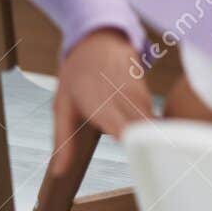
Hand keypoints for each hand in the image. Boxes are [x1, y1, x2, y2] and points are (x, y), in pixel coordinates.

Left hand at [52, 28, 154, 174]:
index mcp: (97, 104)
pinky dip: (151, 124)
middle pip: (142, 128)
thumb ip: (63, 141)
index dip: (134, 143)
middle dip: (146, 146)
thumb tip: (59, 172)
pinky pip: (152, 110)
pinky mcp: (145, 88)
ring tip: (151, 151)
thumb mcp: (61, 107)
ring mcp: (134, 90)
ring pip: (149, 119)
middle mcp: (119, 96)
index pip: (123, 129)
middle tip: (148, 163)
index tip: (137, 158)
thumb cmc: (77, 75)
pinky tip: (149, 133)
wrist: (98, 38)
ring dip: (150, 136)